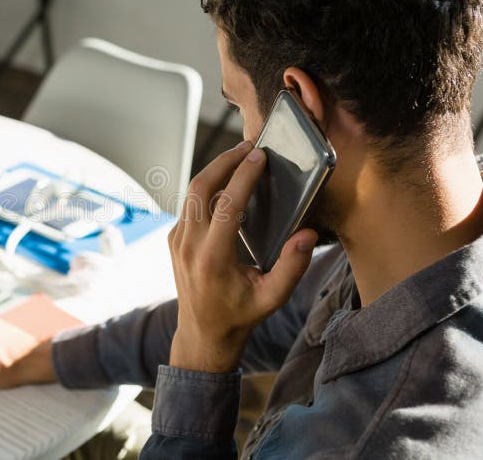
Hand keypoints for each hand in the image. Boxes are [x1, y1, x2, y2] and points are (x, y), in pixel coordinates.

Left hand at [168, 142, 317, 372]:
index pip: (227, 204)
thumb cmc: (240, 315)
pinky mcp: (174, 239)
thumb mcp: (272, 297)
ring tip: (240, 157)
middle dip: (224, 161)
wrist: (203, 334)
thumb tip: (308, 234)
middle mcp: (189, 245)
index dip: (244, 176)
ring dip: (214, 170)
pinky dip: (207, 188)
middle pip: (201, 187)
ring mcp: (177, 240)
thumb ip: (292, 266)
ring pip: (192, 193)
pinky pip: (190, 206)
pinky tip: (227, 183)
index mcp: (212, 258)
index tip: (259, 155)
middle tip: (248, 147)